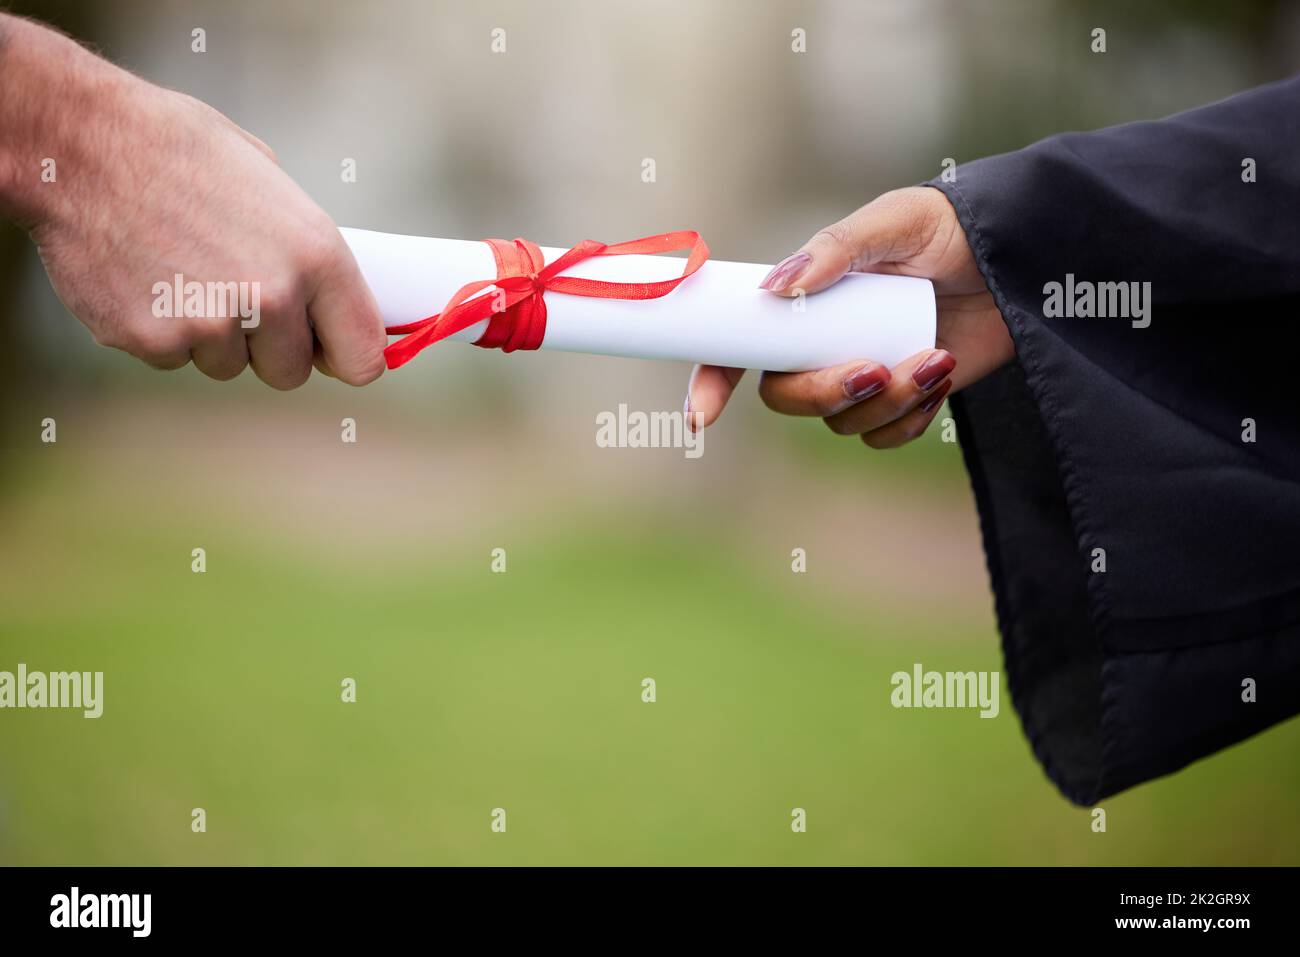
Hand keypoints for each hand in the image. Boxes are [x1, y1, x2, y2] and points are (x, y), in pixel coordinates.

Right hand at [0, 16, 384, 387]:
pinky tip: (145, 276)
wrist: (80, 144)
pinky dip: (160, 329)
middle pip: (288, 372)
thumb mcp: (270, 184)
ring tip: (182, 270)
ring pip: (227, 366)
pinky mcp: (152, 341)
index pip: (361, 354)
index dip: (346, 358)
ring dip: (211, 336)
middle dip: (268, 347)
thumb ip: (305, 253)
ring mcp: (209, 324)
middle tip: (236, 298)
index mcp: (316, 255)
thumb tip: (327, 304)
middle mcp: (271, 297)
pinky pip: (172, 358)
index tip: (332, 355)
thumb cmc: (179, 153)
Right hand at [685, 187, 1013, 446]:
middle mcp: (821, 341)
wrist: (1020, 260)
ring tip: (936, 359)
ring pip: (839, 420)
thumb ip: (837, 248)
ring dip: (887, 401)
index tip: (703, 418)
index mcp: (803, 299)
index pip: (739, 347)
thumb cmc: (949, 227)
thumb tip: (775, 288)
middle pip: (785, 395)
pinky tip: (942, 377)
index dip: (710, 384)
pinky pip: (881, 435)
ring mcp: (859, 373)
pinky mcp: (900, 400)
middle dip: (823, 393)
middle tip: (874, 370)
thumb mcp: (894, 220)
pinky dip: (910, 418)